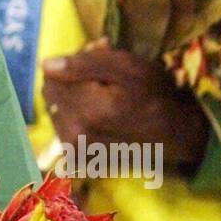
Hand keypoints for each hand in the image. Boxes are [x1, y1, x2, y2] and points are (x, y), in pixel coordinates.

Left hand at [42, 40, 208, 169]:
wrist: (175, 134)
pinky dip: (75, 116)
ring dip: (72, 99)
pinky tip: (98, 114)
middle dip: (69, 81)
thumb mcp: (129, 67)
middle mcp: (76, 135)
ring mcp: (75, 151)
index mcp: (89, 110)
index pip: (51, 77)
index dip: (72, 64)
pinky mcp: (78, 158)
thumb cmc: (155, 95)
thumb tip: (45, 65)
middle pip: (50, 94)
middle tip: (101, 80)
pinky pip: (61, 126)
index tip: (95, 64)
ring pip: (54, 109)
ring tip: (102, 97)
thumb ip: (85, 62)